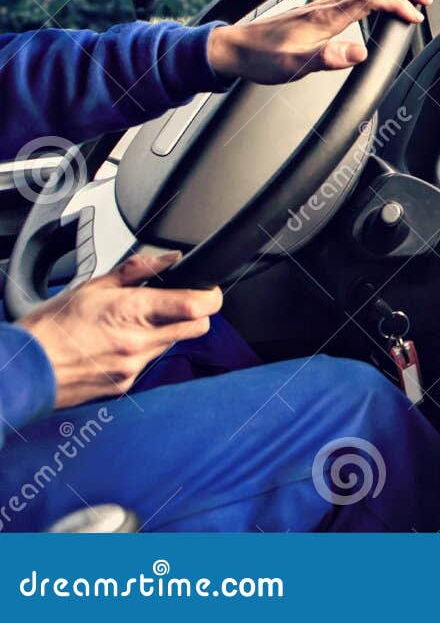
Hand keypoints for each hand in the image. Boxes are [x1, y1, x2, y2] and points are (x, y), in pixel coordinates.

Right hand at [16, 251, 222, 408]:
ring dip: (166, 332)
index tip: (208, 290)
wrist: (25, 370)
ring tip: (132, 324)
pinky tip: (117, 345)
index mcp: (133, 312)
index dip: (211, 296)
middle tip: (178, 304)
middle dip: (195, 314)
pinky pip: (148, 365)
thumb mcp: (92, 286)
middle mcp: (139, 343)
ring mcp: (134, 367)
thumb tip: (170, 259)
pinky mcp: (125, 385)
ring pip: (172, 345)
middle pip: (198, 328)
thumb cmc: (50, 327)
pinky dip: (142, 352)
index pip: (197, 306)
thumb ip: (137, 271)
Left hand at [206, 0, 432, 84]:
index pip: (370, 0)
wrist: (234, 49)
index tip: (415, 16)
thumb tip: (359, 54)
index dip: (397, 4)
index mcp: (324, 17)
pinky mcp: (318, 8)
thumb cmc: (261, 58)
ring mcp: (322, 4)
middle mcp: (325, 5)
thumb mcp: (292, 66)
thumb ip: (326, 58)